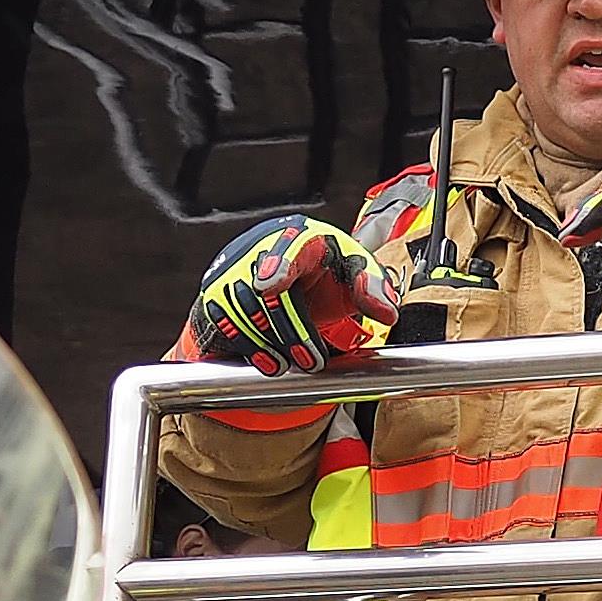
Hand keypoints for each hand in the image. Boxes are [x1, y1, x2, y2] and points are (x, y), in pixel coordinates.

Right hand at [180, 214, 391, 374]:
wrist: (285, 283)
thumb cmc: (324, 275)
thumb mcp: (355, 276)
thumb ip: (374, 288)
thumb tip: (385, 311)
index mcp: (302, 236)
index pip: (289, 244)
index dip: (278, 263)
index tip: (269, 285)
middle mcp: (262, 247)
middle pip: (268, 290)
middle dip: (293, 331)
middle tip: (314, 361)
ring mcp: (233, 272)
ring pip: (245, 311)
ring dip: (272, 344)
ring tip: (297, 364)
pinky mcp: (215, 298)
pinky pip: (224, 325)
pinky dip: (250, 349)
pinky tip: (272, 363)